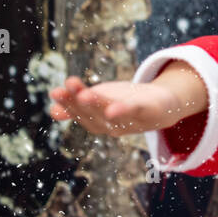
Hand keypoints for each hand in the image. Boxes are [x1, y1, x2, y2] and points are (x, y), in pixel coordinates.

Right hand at [48, 75, 183, 136]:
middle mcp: (114, 126)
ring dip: (97, 105)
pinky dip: (126, 110)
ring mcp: (132, 120)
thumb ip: (80, 104)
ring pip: (112, 113)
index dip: (68, 104)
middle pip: (93, 114)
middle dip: (77, 103)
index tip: (55, 91)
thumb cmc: (127, 104)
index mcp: (100, 122)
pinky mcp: (150, 111)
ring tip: (83, 94)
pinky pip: (137, 111)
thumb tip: (53, 112)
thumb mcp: (102, 102)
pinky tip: (114, 107)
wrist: (164, 108)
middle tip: (60, 91)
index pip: (81, 114)